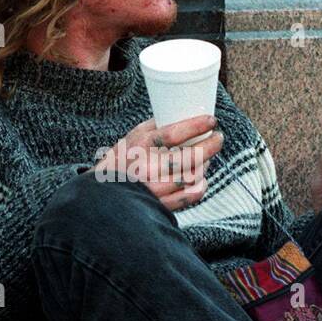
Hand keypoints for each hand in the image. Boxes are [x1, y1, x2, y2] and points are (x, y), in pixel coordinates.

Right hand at [89, 114, 223, 212]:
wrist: (103, 197)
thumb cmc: (119, 162)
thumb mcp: (130, 138)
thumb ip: (153, 127)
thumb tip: (181, 115)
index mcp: (140, 146)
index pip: (174, 133)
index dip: (197, 126)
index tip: (212, 121)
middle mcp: (148, 168)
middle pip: (190, 157)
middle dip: (211, 145)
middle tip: (218, 138)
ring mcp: (156, 188)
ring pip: (194, 175)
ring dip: (206, 164)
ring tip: (208, 158)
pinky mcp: (162, 204)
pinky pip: (191, 195)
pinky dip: (201, 185)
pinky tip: (201, 178)